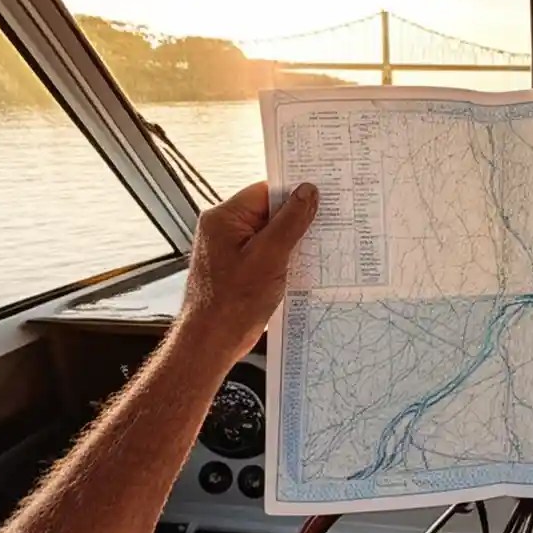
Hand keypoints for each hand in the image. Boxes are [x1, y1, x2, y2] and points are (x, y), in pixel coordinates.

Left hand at [180, 181, 318, 357]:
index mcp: (224, 218)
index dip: (293, 195)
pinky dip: (281, 259)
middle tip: (320, 229)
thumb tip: (307, 192)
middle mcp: (223, 229)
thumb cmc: (232, 302)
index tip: (319, 200)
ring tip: (307, 256)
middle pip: (268, 211)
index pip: (266, 191)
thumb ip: (290, 221)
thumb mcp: (270, 256)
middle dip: (294, 222)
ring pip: (268, 233)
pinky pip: (264, 252)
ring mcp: (229, 248)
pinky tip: (295, 270)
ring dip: (289, 244)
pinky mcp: (236, 267)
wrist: (211, 341)